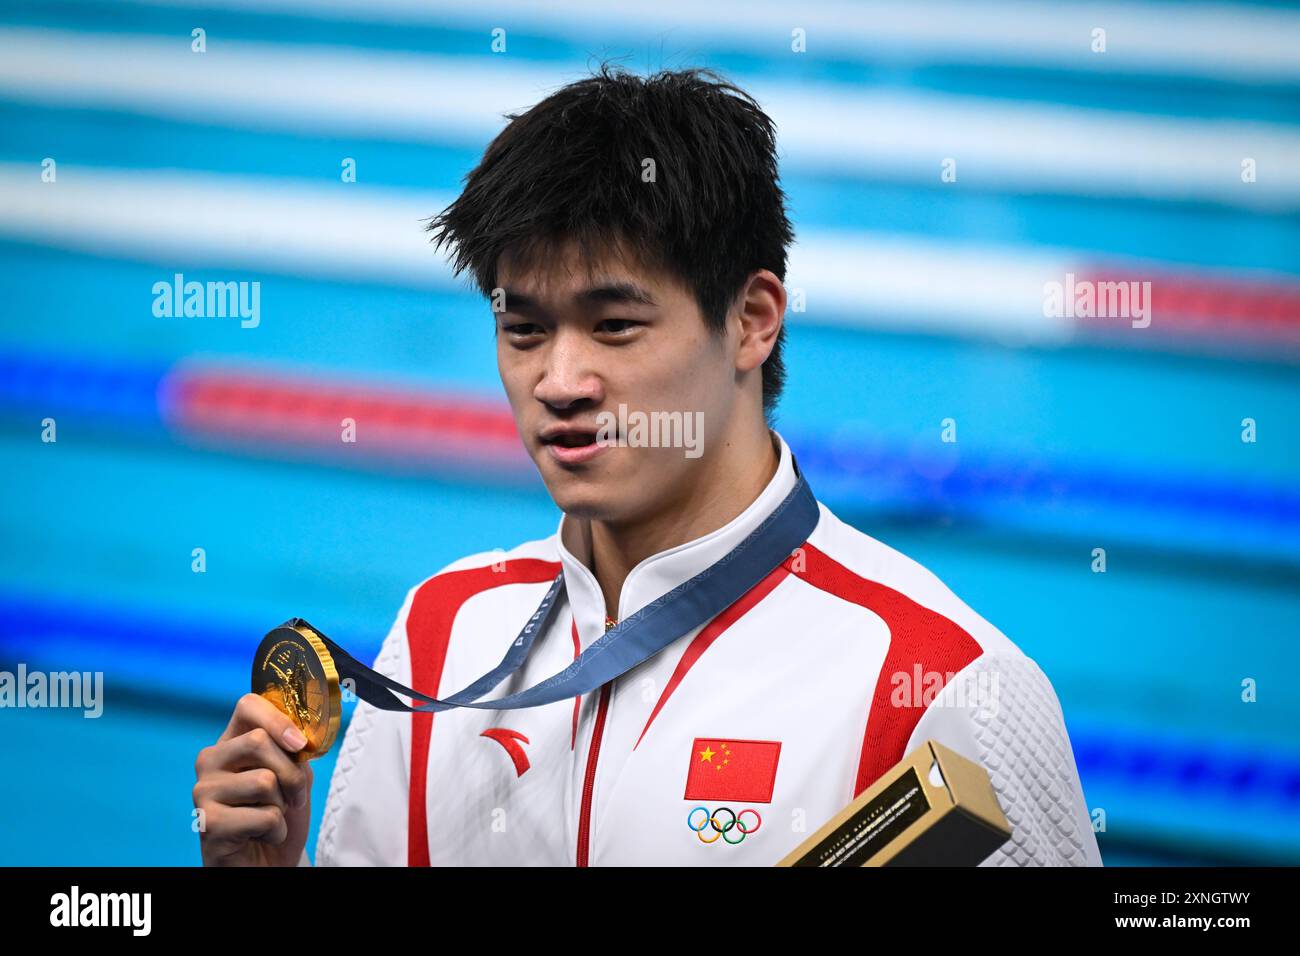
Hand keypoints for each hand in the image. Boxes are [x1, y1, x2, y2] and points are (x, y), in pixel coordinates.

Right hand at [194, 693, 313, 865]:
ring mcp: (203, 791)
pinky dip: (276, 830)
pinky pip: (263, 816)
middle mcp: (210, 761)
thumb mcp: (294, 777)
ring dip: (283, 805)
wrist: (265, 863)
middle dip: (291, 773)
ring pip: (264, 780)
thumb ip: (294, 752)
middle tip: (293, 796)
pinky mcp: (207, 822)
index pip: (248, 705)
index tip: (300, 743)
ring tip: (272, 817)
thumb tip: (299, 739)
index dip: (278, 719)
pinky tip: (261, 836)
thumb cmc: (277, 817)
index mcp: (231, 742)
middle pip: (259, 740)